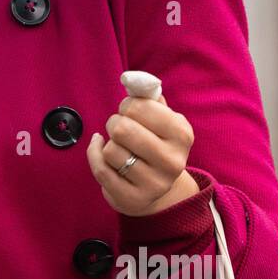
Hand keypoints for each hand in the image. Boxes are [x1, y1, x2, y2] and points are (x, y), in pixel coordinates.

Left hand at [85, 92, 199, 216]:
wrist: (156, 189)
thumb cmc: (154, 143)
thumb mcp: (160, 120)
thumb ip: (148, 97)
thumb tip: (133, 79)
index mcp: (182, 134)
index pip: (140, 107)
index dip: (127, 105)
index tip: (129, 111)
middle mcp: (172, 161)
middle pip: (122, 129)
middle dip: (114, 123)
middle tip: (119, 127)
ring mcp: (154, 184)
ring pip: (111, 151)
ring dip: (109, 144)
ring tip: (120, 146)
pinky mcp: (132, 199)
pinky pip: (101, 170)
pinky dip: (96, 155)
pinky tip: (102, 152)